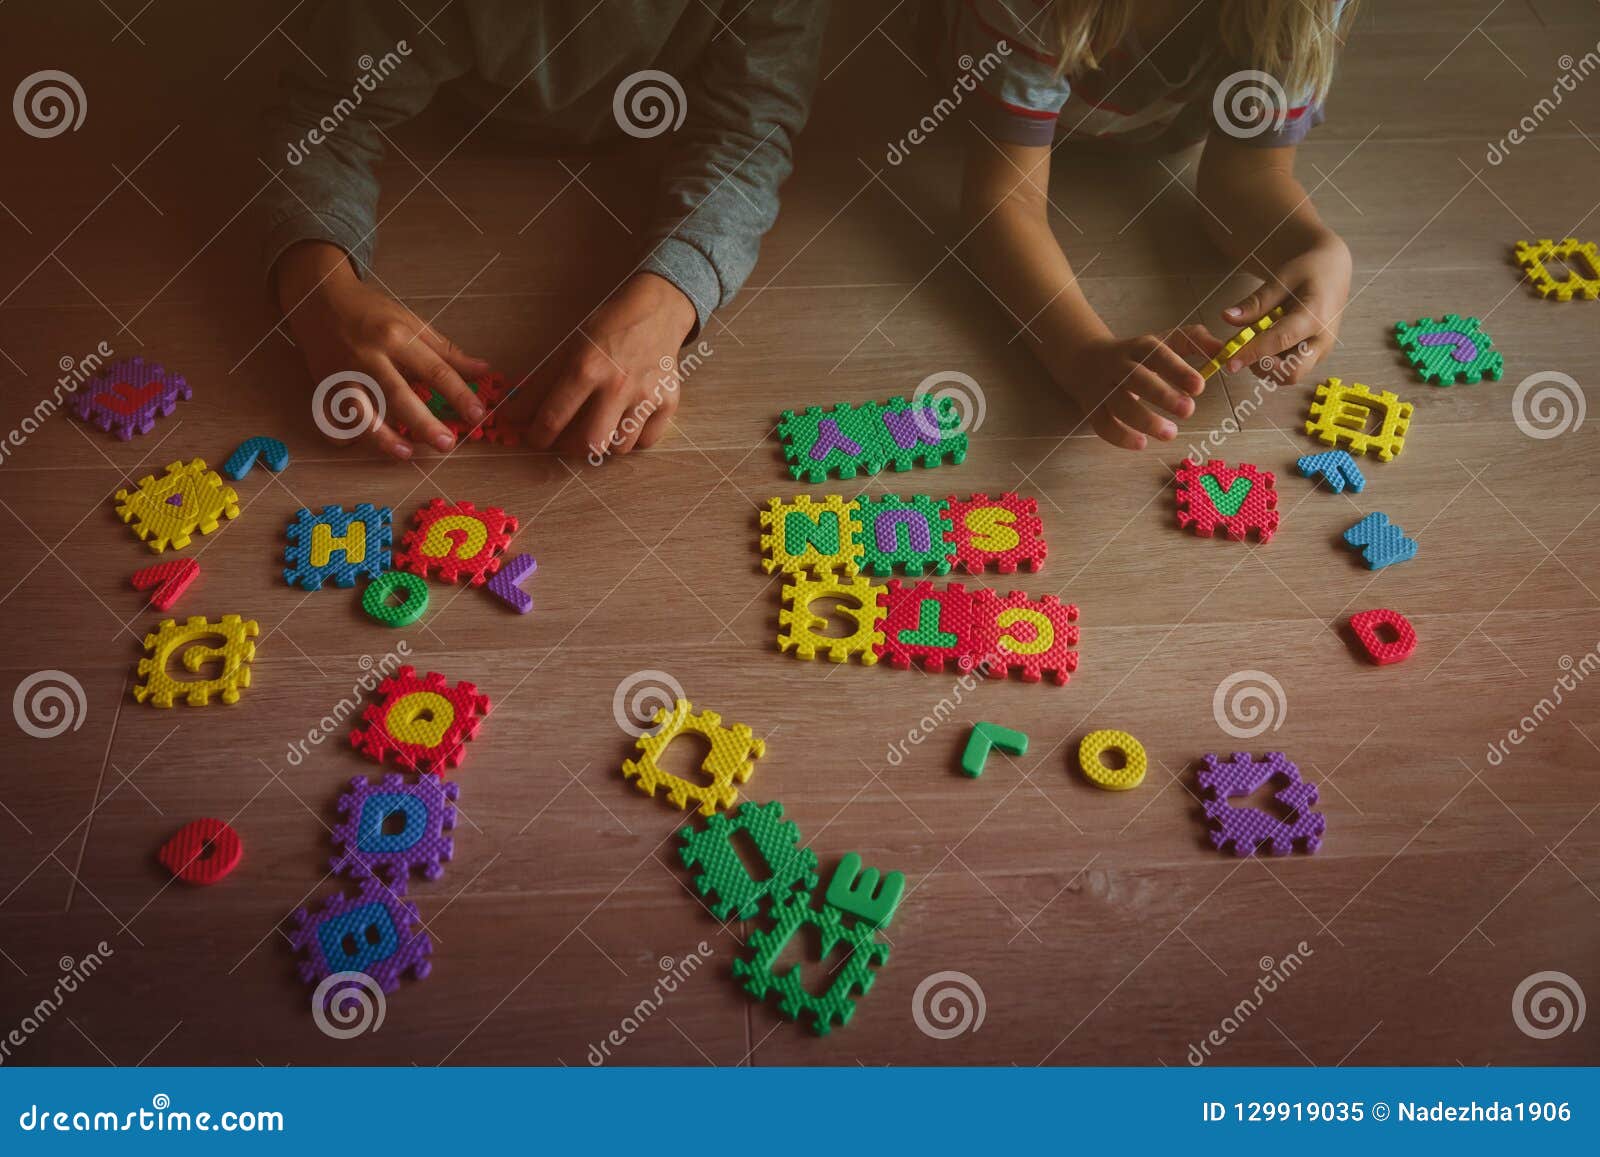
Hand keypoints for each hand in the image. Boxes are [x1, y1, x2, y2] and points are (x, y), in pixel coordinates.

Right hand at [274, 240, 490, 459]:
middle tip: (448, 444)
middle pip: (398, 396)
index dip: (458, 394)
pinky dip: (345, 435)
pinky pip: (332, 418)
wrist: (317, 298)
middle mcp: (368, 356)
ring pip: (362, 413)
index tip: (477, 415)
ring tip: (407, 453)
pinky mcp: (323, 385)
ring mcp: (342, 373)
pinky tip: (362, 445)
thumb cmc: (371, 311)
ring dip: (384, 438)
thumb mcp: (411, 321)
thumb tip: (484, 370)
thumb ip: (446, 350)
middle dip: (424, 424)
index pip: (434, 370)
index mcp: (395, 336)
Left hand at [517, 273, 696, 456]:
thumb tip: (514, 415)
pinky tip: (626, 422)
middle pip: (589, 444)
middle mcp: (617, 386)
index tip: (535, 438)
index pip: (553, 419)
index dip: (537, 436)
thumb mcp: (570, 347)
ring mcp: (646, 396)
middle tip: (568, 439)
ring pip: (620, 447)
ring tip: (600, 426)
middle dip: (572, 448)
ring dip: (605, 442)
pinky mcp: (668, 402)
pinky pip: (647, 440)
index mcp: (586, 368)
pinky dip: (633, 438)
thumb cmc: (609, 328)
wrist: (656, 312)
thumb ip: (542, 383)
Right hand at [1054, 325, 1225, 450]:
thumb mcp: (1164, 341)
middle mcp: (1119, 365)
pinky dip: (1119, 436)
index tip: (1199, 386)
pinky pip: (1102, 424)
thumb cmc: (1137, 355)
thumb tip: (1223, 352)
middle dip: (1163, 395)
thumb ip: (1195, 341)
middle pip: (1137, 378)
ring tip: (1170, 433)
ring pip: (1119, 404)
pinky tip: (1141, 444)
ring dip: (1145, 420)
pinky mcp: (1092, 407)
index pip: (1158, 354)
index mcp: (1140, 346)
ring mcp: (1103, 387)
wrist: (1087, 359)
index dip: (1177, 370)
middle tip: (1188, 410)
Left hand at [1223, 234, 1350, 385]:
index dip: (1253, 354)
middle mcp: (1323, 340)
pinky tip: (1263, 344)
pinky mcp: (1315, 355)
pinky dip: (1272, 364)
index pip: (1281, 341)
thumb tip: (1227, 317)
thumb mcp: (1281, 279)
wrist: (1331, 269)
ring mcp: (1321, 350)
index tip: (1229, 362)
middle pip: (1291, 373)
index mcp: (1316, 316)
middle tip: (1243, 351)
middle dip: (1263, 368)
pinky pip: (1291, 368)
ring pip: (1289, 375)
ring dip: (1265, 367)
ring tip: (1253, 342)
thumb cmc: (1308, 270)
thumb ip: (1256, 302)